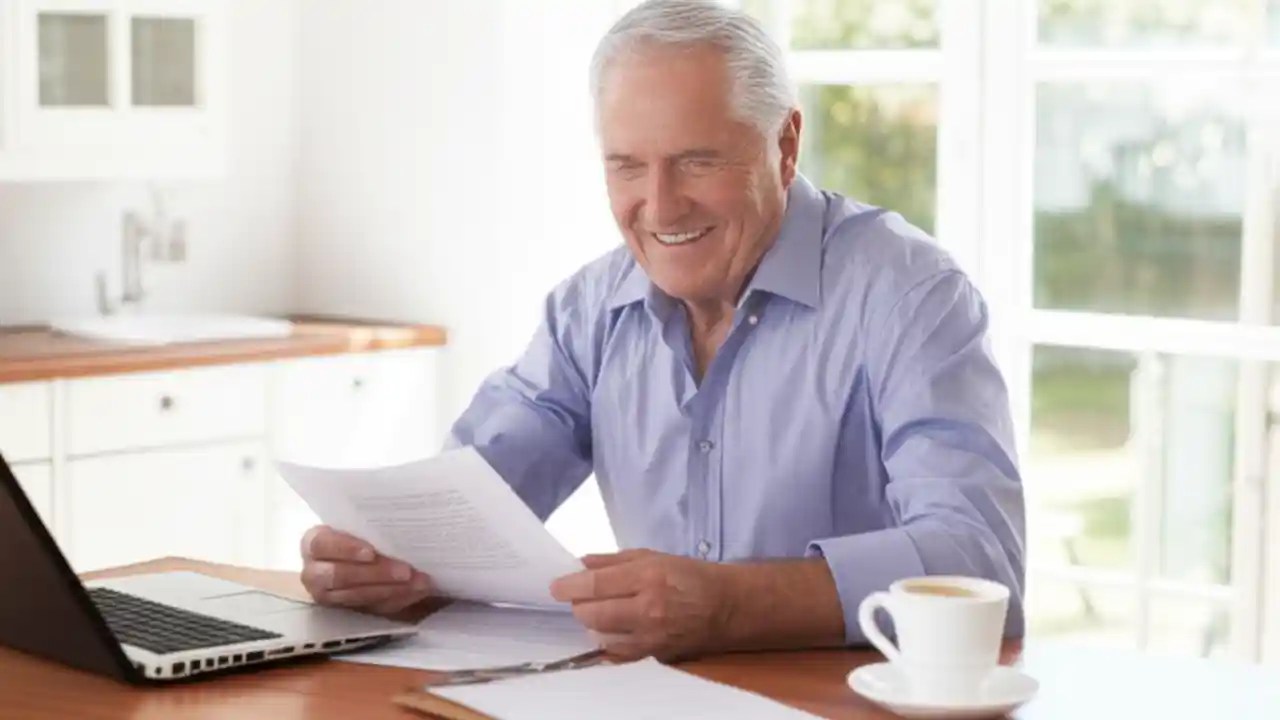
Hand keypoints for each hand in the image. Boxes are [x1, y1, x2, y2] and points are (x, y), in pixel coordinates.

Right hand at [299, 525, 433, 615]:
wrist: (361, 554)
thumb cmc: (361, 531)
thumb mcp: (360, 525)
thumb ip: (371, 527)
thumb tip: (403, 520)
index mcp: (315, 542)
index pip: (321, 545)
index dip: (346, 549)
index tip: (371, 552)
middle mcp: (315, 571)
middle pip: (339, 576)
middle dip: (376, 574)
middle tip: (406, 571)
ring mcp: (328, 595)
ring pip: (357, 596)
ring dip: (392, 590)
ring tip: (420, 582)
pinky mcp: (348, 609)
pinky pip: (373, 607)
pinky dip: (398, 599)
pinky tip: (418, 591)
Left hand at [549, 549, 733, 660]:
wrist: (727, 607)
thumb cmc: (690, 575)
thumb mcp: (654, 557)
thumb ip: (615, 561)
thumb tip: (581, 564)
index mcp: (648, 577)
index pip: (596, 584)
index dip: (569, 586)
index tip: (556, 587)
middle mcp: (647, 609)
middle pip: (592, 614)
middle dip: (579, 606)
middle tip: (581, 598)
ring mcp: (651, 637)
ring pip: (601, 636)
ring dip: (593, 624)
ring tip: (601, 612)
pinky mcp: (654, 655)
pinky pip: (617, 652)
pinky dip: (608, 640)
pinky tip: (612, 629)